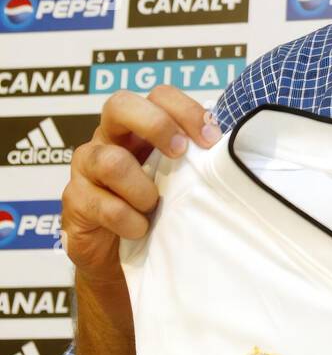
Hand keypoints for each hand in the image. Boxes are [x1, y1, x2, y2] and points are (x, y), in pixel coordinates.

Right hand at [60, 85, 221, 282]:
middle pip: (119, 104)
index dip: (186, 110)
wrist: (118, 258)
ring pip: (110, 160)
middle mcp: (108, 139)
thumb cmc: (155, 212)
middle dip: (156, 125)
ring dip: (143, 189)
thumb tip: (233, 151)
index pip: (158, 96)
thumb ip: (195, 162)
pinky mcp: (75, 202)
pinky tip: (139, 230)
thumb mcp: (178, 181)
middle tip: (179, 153)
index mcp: (138, 129)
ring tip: (154, 207)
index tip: (212, 139)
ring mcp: (86, 169)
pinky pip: (101, 205)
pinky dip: (128, 221)